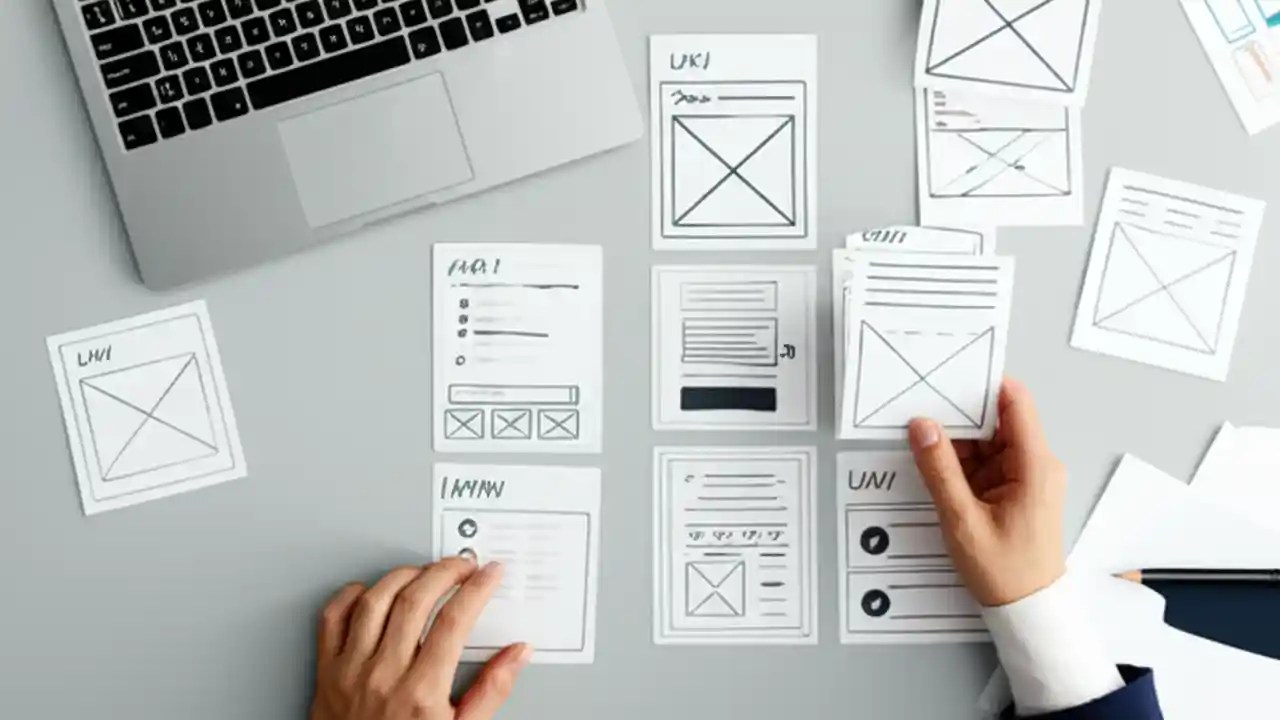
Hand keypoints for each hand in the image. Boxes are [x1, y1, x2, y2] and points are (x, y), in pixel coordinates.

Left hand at [310, 559, 530, 719]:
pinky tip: (371, 591)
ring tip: (423, 572)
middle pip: (416, 600)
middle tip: (462, 566)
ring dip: (404, 575)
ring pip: (375, 600)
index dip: (478, 588)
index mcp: (422, 694)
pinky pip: (332, 618)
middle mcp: (384, 677)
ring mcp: (351, 671)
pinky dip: (351, 595)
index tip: (490, 574)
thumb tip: (517, 654)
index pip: (455, 621)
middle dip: (445, 571)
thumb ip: (492, 690)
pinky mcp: (326, 673)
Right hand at [908, 378, 1066, 606]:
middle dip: (959, 413)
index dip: (984, 383)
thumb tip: (922, 426)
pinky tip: (936, 464)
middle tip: (921, 406)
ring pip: (987, 440)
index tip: (949, 374)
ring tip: (921, 439)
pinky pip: (985, 461)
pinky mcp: (1014, 488)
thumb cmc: (1004, 571)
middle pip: (997, 418)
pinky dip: (961, 461)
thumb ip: (939, 469)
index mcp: (1035, 465)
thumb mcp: (962, 520)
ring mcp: (1026, 476)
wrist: (1028, 610)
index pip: (1016, 402)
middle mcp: (1036, 464)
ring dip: (956, 440)